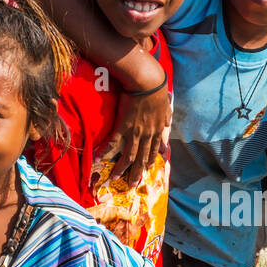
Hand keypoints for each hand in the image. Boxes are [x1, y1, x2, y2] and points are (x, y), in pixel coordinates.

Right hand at [111, 66, 170, 184]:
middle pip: (142, 158)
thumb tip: (169, 122)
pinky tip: (97, 160)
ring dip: (122, 169)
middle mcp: (147, 135)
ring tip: (116, 178)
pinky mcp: (123, 127)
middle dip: (136, 172)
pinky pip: (113, 143)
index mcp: (158, 130)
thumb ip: (167, 117)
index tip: (146, 169)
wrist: (146, 82)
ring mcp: (135, 132)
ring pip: (129, 155)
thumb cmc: (157, 91)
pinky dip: (105, 152)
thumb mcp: (166, 106)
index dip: (149, 161)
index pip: (154, 150)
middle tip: (132, 184)